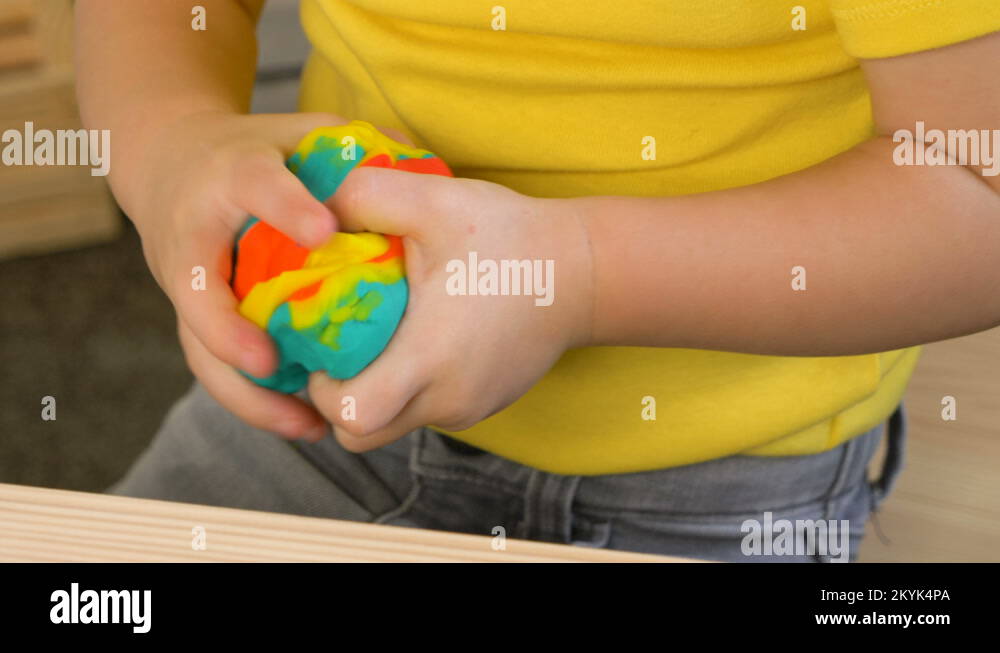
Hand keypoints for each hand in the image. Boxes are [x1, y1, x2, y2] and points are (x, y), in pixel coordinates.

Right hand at [115, 110, 412, 440]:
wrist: (167, 162)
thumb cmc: (250, 149)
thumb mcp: (295, 131)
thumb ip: (350, 144)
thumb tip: (421, 159)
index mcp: (231, 176)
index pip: (255, 186)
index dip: (287, 209)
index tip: (325, 231)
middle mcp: (196, 231)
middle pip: (198, 288)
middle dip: (227, 331)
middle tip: (271, 365)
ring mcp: (187, 279)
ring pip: (200, 345)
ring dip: (246, 391)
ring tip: (306, 423)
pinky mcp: (191, 316)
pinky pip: (215, 367)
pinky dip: (256, 401)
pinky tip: (304, 424)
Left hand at [307, 167, 593, 450]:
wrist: (584, 272)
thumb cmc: (510, 236)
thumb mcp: (434, 200)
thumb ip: (364, 196)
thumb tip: (312, 209)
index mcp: (430, 358)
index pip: (353, 416)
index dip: (324, 391)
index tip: (326, 350)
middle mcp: (448, 398)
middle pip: (363, 435)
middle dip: (340, 399)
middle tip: (341, 349)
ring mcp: (468, 408)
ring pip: (395, 422)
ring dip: (375, 391)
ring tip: (382, 336)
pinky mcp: (484, 404)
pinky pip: (427, 410)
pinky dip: (410, 386)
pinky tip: (422, 337)